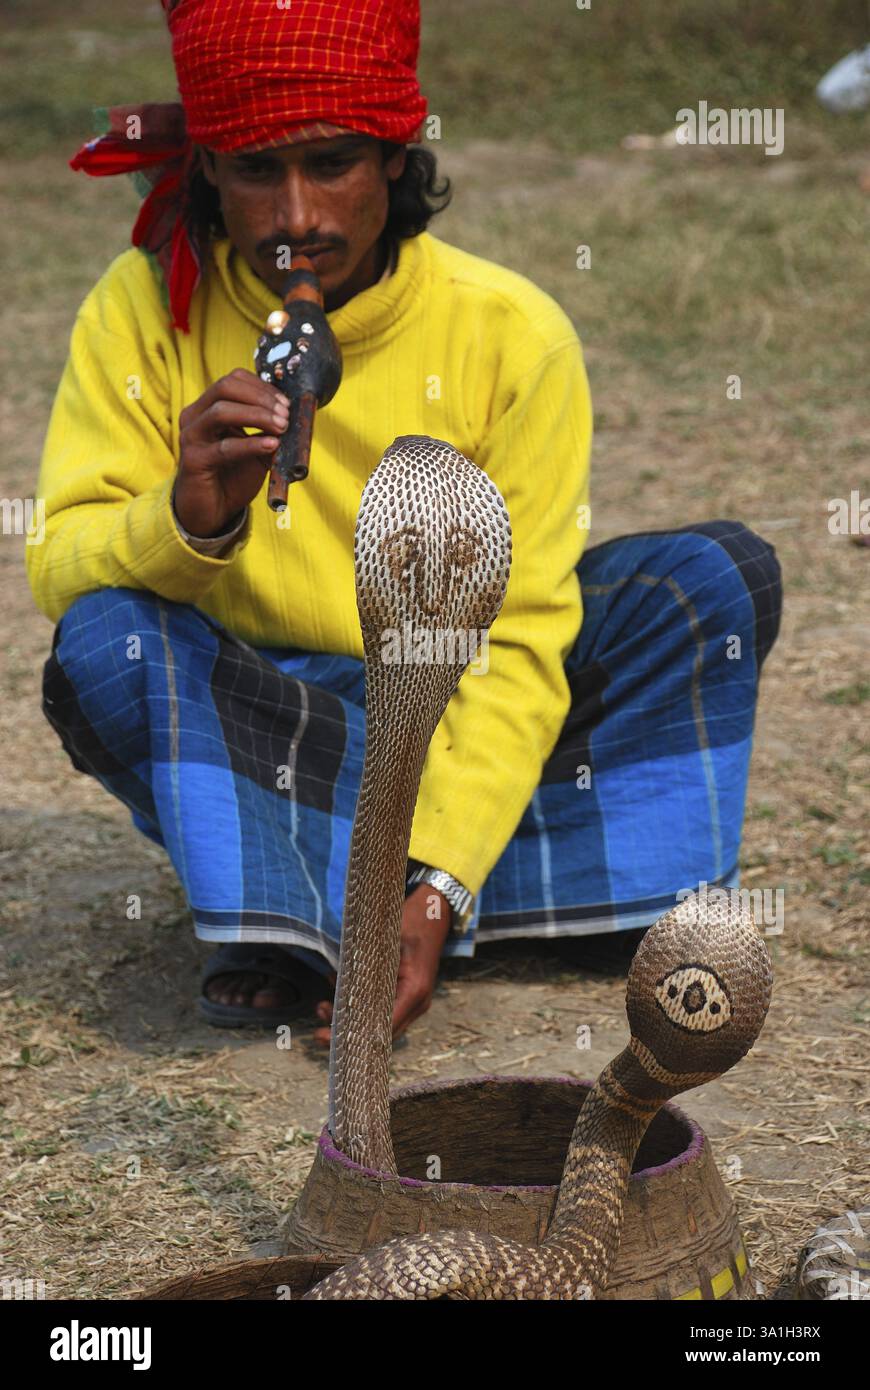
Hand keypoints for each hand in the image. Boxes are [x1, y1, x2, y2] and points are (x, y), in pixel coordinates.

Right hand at [174, 368, 288, 536]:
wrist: (212, 510)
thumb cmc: (232, 476)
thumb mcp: (257, 449)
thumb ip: (270, 432)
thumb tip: (293, 417)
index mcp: (208, 407)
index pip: (234, 380)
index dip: (262, 387)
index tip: (286, 404)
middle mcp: (195, 416)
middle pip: (226, 387)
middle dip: (261, 398)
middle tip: (285, 415)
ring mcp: (191, 436)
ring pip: (222, 411)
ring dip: (257, 416)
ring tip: (281, 427)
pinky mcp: (193, 460)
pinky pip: (225, 447)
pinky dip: (251, 444)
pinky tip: (270, 445)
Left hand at [312, 885, 450, 1044]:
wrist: (434, 910)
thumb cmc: (413, 921)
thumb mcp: (388, 940)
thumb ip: (368, 964)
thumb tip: (339, 981)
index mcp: (414, 991)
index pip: (385, 1027)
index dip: (357, 1036)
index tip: (332, 1038)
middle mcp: (416, 1002)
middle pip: (381, 1032)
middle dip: (348, 1033)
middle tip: (319, 1034)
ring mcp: (411, 1000)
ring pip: (378, 1021)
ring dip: (349, 1018)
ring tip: (321, 1007)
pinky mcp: (404, 993)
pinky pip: (379, 1007)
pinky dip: (358, 1004)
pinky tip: (335, 986)